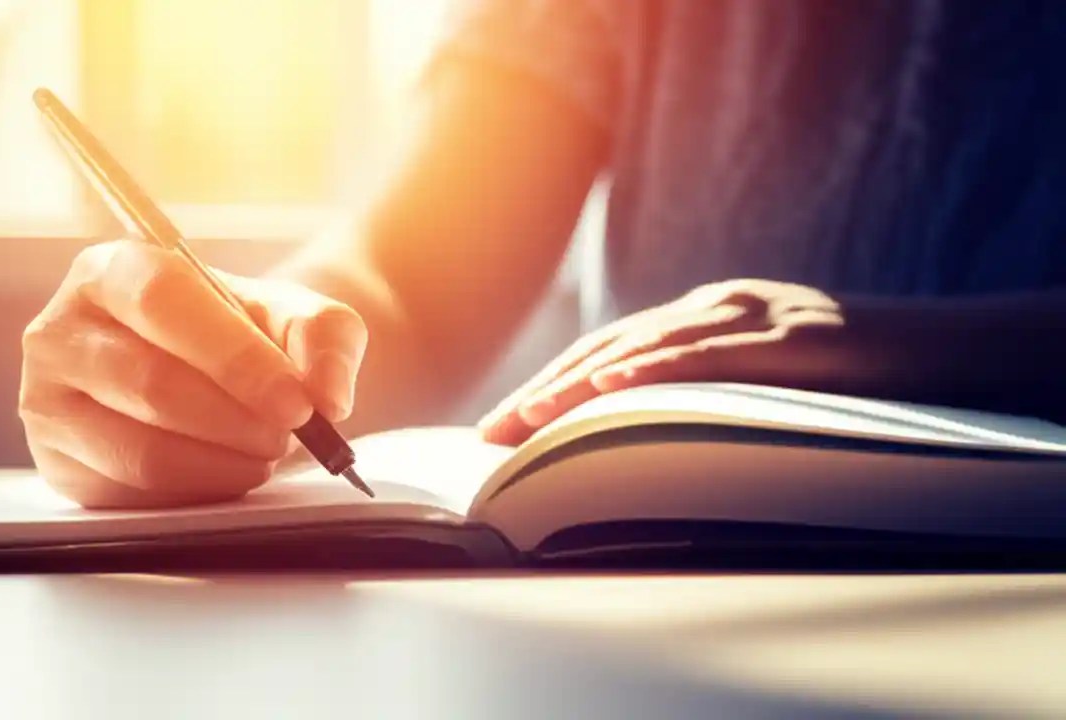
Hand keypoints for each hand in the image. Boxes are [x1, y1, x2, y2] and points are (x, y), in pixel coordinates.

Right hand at [20, 239, 367, 507]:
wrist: (213, 372)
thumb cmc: (245, 335)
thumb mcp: (297, 314)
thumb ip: (326, 338)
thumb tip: (328, 398)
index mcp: (111, 271)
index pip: (163, 302)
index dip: (234, 357)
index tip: (296, 403)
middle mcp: (62, 331)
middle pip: (152, 384)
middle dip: (237, 421)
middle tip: (290, 435)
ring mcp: (47, 403)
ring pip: (141, 451)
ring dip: (222, 464)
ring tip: (264, 452)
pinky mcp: (57, 465)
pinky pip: (132, 496)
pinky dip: (196, 494)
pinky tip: (226, 472)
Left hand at [479, 279, 872, 444]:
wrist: (924, 350)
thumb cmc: (832, 375)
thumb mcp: (749, 380)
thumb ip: (693, 391)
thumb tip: (629, 434)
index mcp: (695, 319)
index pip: (604, 353)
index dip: (548, 389)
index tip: (498, 430)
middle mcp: (708, 308)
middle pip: (605, 348)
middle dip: (542, 392)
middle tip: (490, 435)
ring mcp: (743, 317)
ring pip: (641, 348)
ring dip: (577, 384)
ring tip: (526, 421)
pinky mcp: (780, 337)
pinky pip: (705, 353)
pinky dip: (652, 369)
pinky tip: (608, 386)